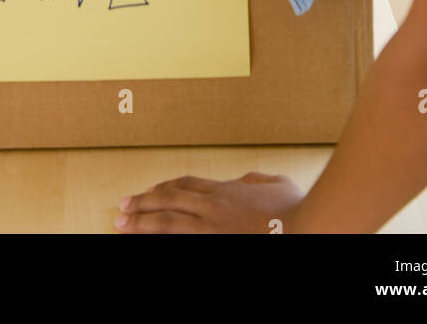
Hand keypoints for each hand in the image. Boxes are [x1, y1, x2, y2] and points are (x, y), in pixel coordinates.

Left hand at [114, 171, 304, 233]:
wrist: (305, 229)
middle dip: (143, 204)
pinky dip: (163, 242)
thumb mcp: (277, 186)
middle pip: (169, 202)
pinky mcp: (215, 246)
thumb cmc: (295, 211)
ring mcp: (212, 230)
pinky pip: (180, 243)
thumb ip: (255, 181)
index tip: (148, 193)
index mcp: (226, 191)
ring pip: (168, 223)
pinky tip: (148, 242)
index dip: (163, 188)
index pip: (185, 186)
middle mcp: (214, 209)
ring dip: (142, 223)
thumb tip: (243, 181)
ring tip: (122, 224)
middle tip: (121, 208)